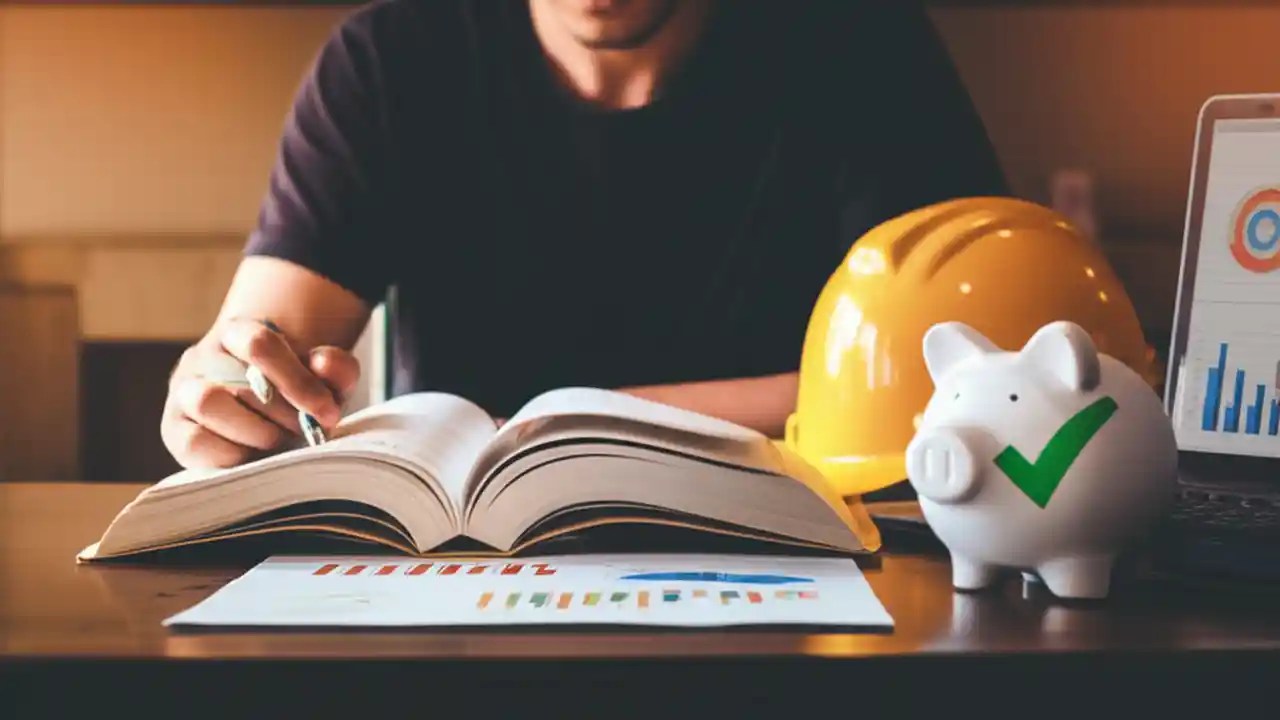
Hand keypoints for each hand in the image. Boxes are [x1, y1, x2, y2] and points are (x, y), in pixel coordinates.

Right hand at [161, 319, 360, 467]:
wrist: (266, 414)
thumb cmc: (297, 392)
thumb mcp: (327, 378)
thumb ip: (336, 366)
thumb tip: (322, 363)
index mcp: (238, 333)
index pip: (260, 344)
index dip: (298, 382)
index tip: (328, 412)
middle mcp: (203, 358)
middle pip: (240, 382)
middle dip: (284, 415)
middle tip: (304, 430)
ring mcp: (183, 393)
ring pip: (209, 403)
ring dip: (256, 432)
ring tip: (277, 440)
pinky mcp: (175, 430)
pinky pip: (195, 442)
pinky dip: (232, 454)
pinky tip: (253, 456)